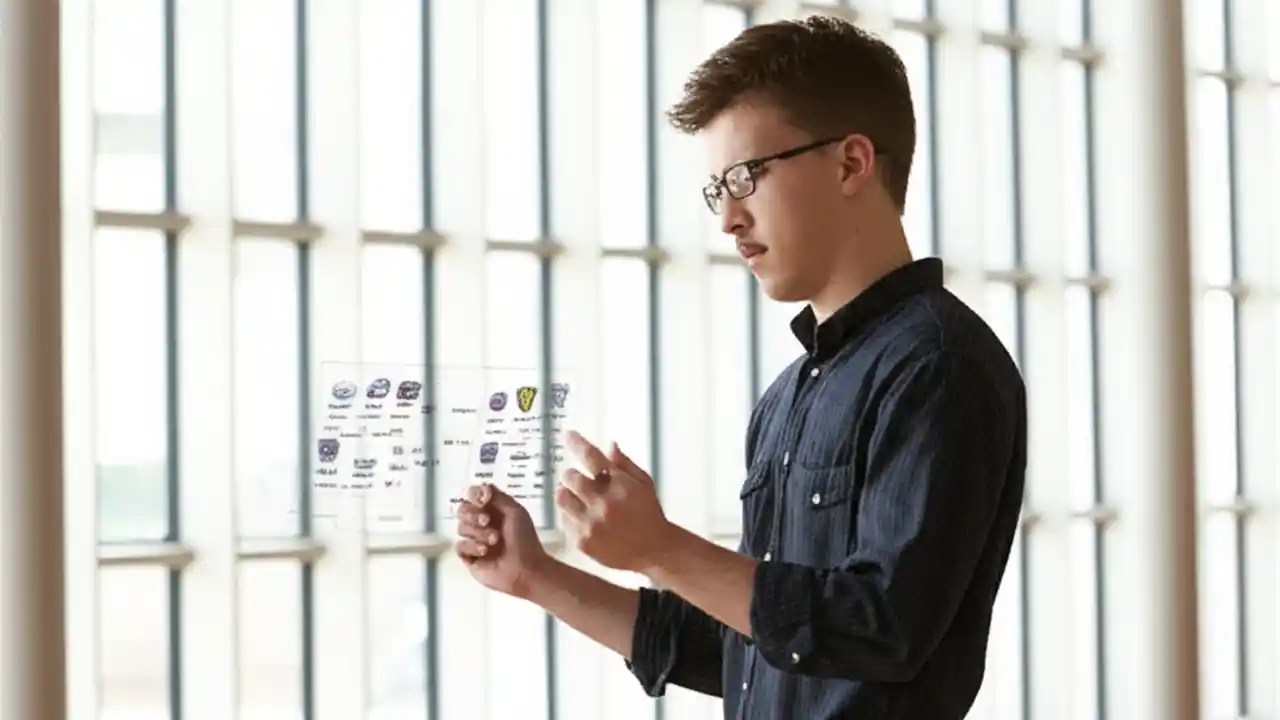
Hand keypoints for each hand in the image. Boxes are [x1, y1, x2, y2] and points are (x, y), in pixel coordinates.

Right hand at [454, 483, 551, 598]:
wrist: (526, 569)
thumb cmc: (525, 540)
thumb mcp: (515, 512)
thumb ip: (497, 496)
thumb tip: (480, 489)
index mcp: (493, 510)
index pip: (473, 495)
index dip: (474, 495)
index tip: (483, 500)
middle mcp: (482, 523)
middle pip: (462, 510)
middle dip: (473, 514)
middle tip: (487, 520)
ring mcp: (475, 540)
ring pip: (461, 528)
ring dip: (478, 532)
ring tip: (494, 540)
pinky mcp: (469, 557)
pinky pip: (460, 546)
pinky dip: (472, 546)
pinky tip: (485, 551)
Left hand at [556, 430, 674, 572]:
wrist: (655, 551)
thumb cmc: (650, 515)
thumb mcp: (644, 484)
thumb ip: (624, 465)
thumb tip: (609, 446)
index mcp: (620, 485)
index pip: (592, 457)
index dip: (577, 443)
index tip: (568, 435)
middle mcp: (604, 504)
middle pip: (571, 477)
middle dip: (571, 475)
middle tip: (575, 478)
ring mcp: (591, 524)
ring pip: (562, 498)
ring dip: (566, 493)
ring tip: (576, 497)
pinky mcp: (582, 541)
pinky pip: (564, 520)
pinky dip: (570, 515)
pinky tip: (583, 518)